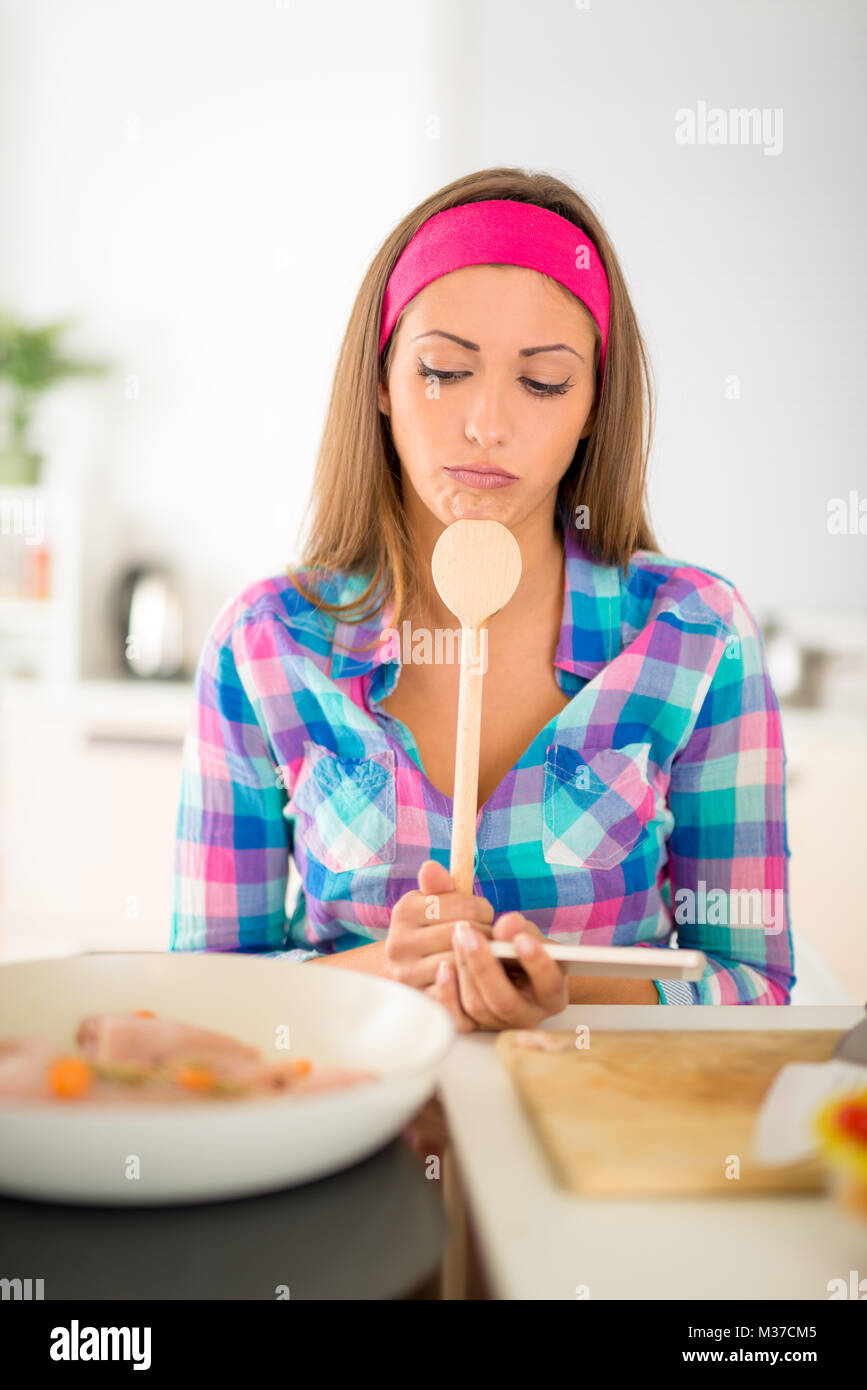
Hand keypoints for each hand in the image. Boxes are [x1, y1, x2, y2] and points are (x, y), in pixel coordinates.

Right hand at [384, 859, 492, 995]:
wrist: (409, 966)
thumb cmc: (433, 925)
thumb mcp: (434, 900)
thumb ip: (439, 883)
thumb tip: (430, 867)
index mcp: (405, 911)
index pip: (461, 906)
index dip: (482, 908)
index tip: (484, 913)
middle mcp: (399, 943)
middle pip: (461, 935)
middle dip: (485, 933)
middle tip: (492, 935)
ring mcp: (408, 974)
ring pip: (461, 963)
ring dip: (482, 958)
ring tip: (488, 953)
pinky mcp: (421, 998)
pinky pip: (456, 991)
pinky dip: (472, 982)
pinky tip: (478, 974)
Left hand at [446, 911, 568, 1031]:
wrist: (510, 968)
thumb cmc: (523, 950)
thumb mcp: (529, 937)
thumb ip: (520, 930)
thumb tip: (509, 923)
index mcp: (551, 996)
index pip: (549, 985)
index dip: (537, 963)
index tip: (522, 939)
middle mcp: (526, 1016)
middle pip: (504, 1001)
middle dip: (484, 966)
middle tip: (470, 934)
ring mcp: (498, 1024)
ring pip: (477, 1007)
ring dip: (464, 969)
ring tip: (458, 936)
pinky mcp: (474, 1026)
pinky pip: (457, 1019)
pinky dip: (448, 994)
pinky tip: (445, 967)